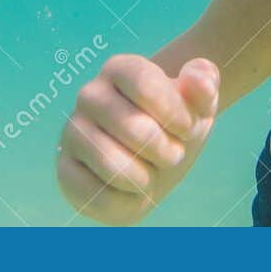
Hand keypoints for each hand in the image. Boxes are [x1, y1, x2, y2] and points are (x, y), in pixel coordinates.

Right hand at [57, 55, 219, 224]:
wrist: (154, 157)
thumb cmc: (176, 124)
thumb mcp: (198, 103)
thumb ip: (204, 84)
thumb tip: (200, 83)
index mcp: (119, 68)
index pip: (146, 84)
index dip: (176, 114)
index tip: (188, 128)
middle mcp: (89, 95)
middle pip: (136, 129)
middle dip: (167, 151)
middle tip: (172, 154)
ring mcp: (72, 133)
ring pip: (114, 166)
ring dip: (147, 178)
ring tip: (151, 171)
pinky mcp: (65, 170)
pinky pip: (97, 197)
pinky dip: (126, 203)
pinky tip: (131, 190)